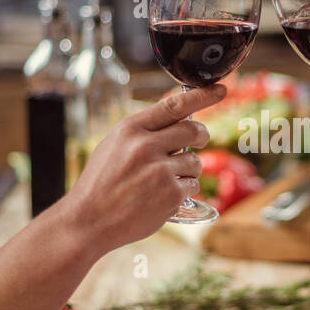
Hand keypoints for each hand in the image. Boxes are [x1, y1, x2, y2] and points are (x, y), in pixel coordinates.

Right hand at [61, 84, 225, 249]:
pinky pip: (192, 185)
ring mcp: (160, 171)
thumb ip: (143, 132)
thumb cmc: (101, 183)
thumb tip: (176, 120)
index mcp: (131, 129)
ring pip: (195, 161)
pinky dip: (183, 190)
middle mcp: (146, 146)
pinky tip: (162, 196)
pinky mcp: (171, 195)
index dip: (203, 95)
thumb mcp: (113, 145)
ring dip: (188, 169)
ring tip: (164, 180)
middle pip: (194, 130)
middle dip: (201, 135)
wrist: (88, 220)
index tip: (221, 90)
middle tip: (199, 140)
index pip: (175, 105)